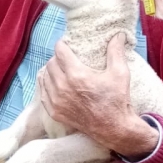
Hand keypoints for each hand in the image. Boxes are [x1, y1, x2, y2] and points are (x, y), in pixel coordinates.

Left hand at [40, 34, 156, 155]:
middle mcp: (62, 87)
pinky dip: (45, 84)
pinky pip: (42, 92)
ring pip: (44, 76)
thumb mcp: (120, 73)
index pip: (60, 51)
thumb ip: (116, 52)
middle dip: (58, 57)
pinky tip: (52, 82)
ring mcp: (56, 100)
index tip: (66, 43)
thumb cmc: (117, 100)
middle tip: (66, 57)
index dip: (62, 44)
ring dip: (51, 70)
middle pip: (51, 63)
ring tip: (60, 68)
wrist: (113, 127)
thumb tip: (118, 34)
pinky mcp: (53, 111)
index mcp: (77, 75)